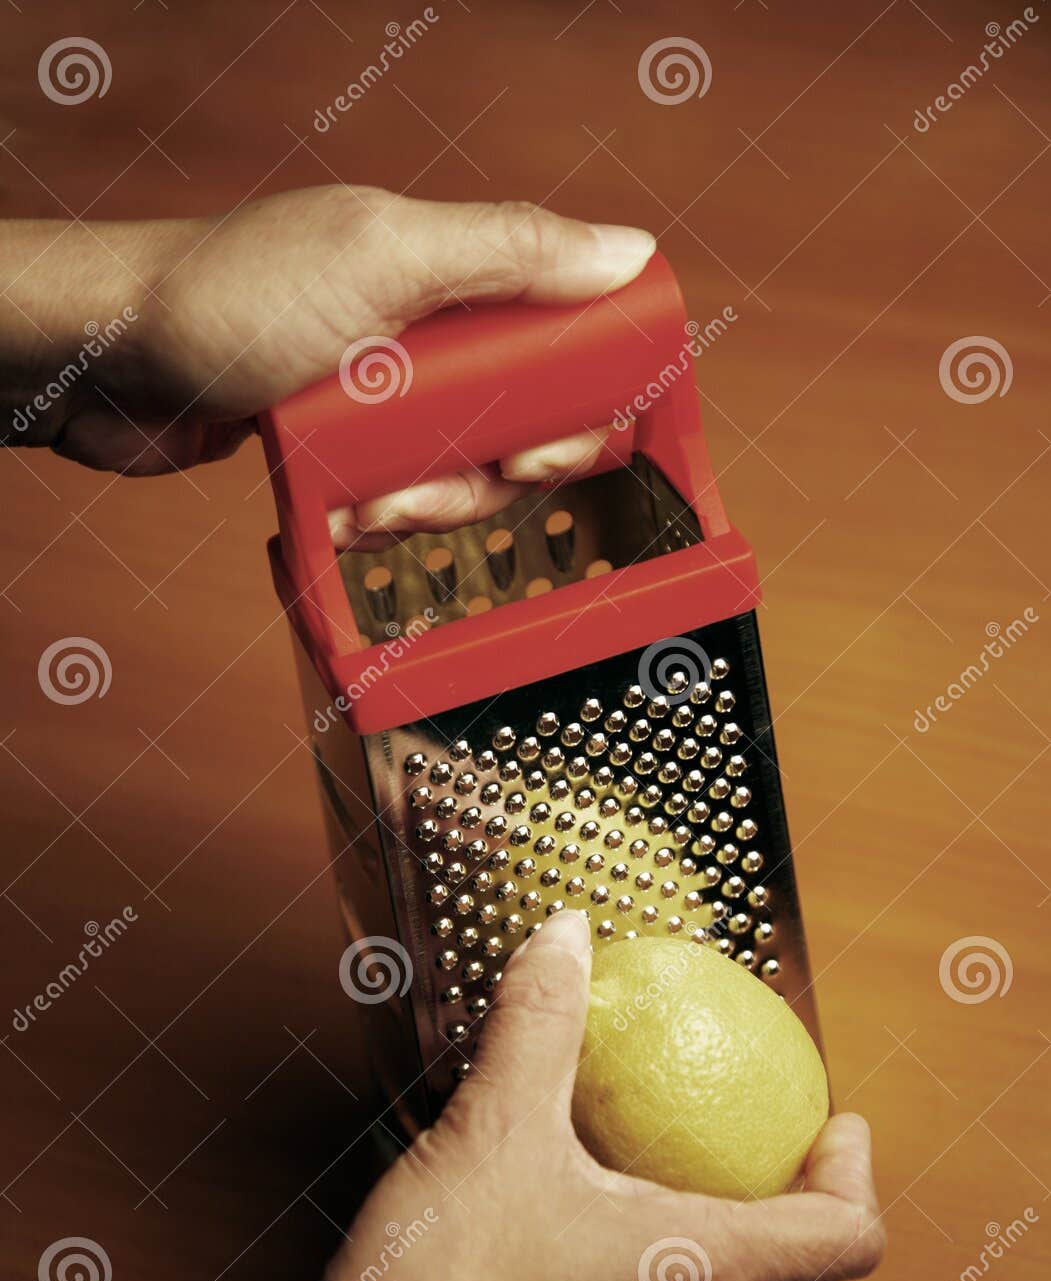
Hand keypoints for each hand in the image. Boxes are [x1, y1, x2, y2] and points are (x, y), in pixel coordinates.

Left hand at [2, 187, 653, 534]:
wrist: (106, 362)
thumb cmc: (229, 296)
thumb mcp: (385, 260)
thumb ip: (508, 252)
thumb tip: (624, 251)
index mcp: (443, 270)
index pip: (557, 331)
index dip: (580, 394)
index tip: (563, 437)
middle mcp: (417, 334)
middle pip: (516, 418)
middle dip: (502, 465)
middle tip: (488, 475)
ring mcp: (374, 398)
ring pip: (454, 474)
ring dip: (430, 503)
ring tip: (380, 502)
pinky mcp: (334, 453)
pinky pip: (391, 502)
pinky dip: (376, 521)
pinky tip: (345, 515)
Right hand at [295, 911, 884, 1280]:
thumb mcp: (494, 1125)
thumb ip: (541, 1020)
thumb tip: (567, 937)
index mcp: (701, 1273)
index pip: (846, 1238)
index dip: (857, 1174)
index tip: (837, 1123)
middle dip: (811, 1222)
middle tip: (778, 1158)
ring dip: (731, 1261)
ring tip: (674, 1190)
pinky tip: (575, 1249)